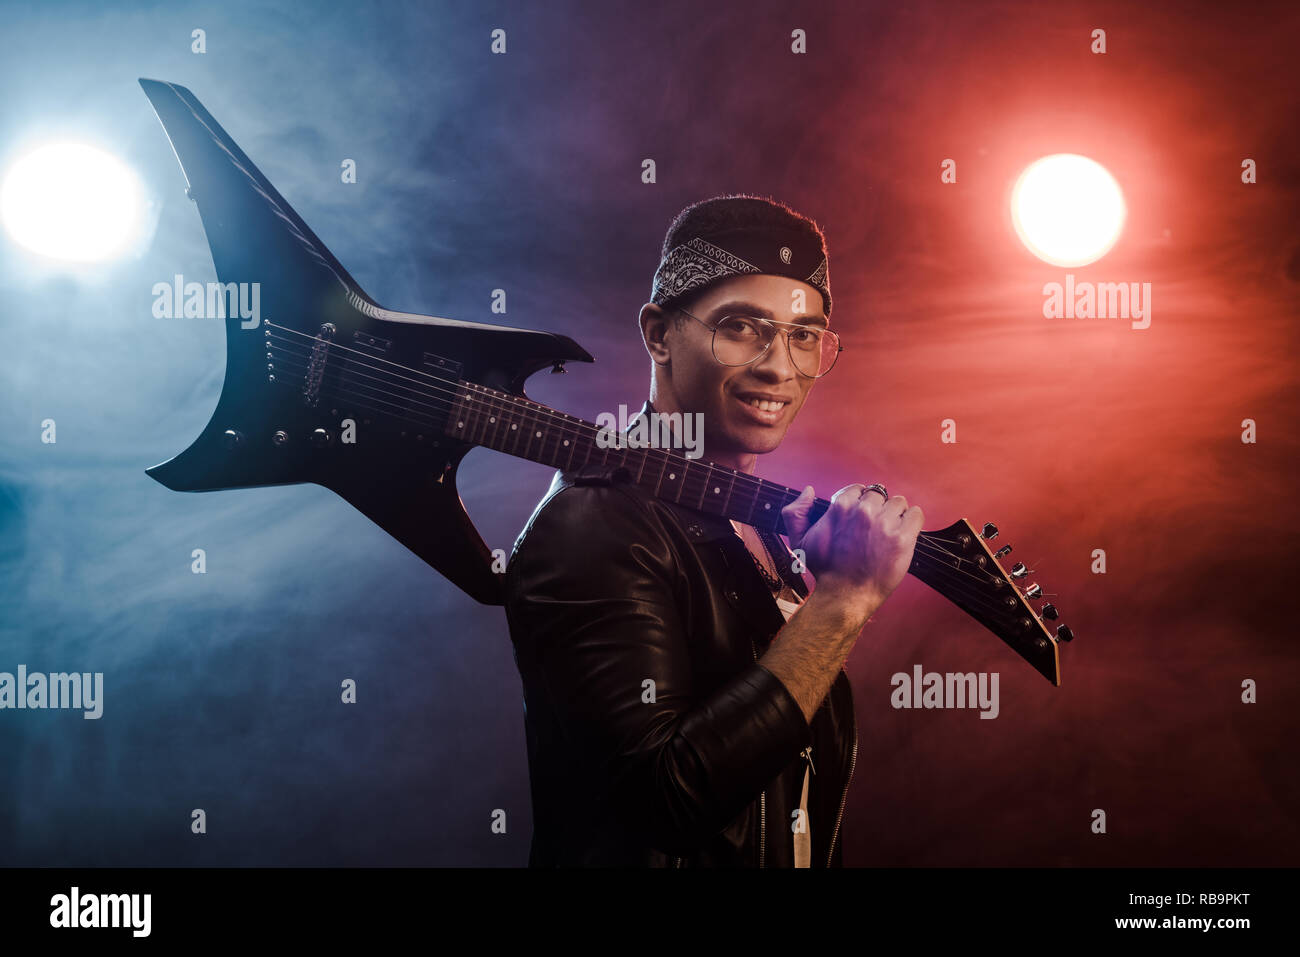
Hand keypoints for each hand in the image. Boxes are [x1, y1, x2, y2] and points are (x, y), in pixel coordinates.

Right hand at [782, 484, 923, 612]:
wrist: (846, 596)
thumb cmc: (825, 570)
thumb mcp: (800, 541)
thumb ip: (795, 513)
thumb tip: (809, 491)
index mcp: (841, 507)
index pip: (860, 489)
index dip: (861, 503)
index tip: (861, 518)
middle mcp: (864, 512)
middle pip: (880, 494)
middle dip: (878, 508)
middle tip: (875, 528)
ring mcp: (885, 524)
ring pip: (899, 503)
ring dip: (896, 514)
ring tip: (889, 532)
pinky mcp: (903, 538)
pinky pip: (916, 514)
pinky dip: (912, 521)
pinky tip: (904, 533)